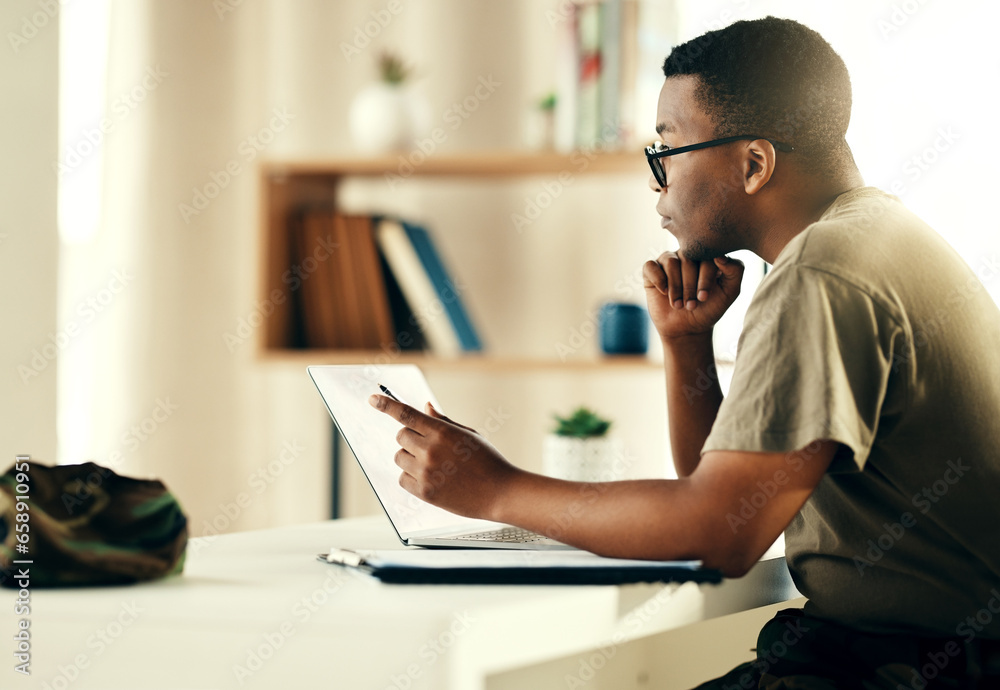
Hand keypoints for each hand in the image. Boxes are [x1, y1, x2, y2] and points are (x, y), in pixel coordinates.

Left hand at [368, 395, 520, 519]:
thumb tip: (425, 407)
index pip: (406, 414)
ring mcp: (425, 472)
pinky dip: (411, 477)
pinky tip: (431, 478)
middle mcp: (430, 450)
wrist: (500, 492)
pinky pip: (402, 479)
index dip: (386, 405)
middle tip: (427, 445)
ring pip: (399, 457)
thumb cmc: (488, 461)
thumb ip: (443, 422)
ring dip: (410, 458)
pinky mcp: (424, 492)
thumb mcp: (469, 434)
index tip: (372, 399)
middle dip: (410, 438)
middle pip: (400, 436)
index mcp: (442, 432)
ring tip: (434, 465)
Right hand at [642, 252, 743, 340]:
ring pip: (670, 262)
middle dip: (689, 285)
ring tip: (679, 305)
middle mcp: (687, 254)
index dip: (705, 277)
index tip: (704, 298)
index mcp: (706, 255)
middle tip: (691, 305)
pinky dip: (658, 280)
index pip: (706, 255)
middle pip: (687, 258)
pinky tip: (664, 292)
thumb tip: (719, 255)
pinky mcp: (651, 270)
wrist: (687, 328)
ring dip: (675, 287)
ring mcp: (668, 261)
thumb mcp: (729, 292)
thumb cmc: (709, 308)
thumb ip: (735, 270)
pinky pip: (650, 266)